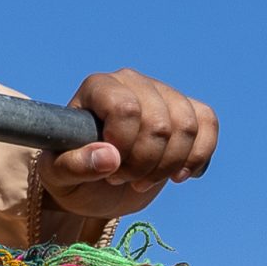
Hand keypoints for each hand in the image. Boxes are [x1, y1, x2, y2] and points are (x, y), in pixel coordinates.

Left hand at [41, 70, 218, 218]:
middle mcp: (132, 81)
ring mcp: (163, 93)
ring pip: (187, 126)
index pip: (125, 108)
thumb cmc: (73, 175)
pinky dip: (198, 156)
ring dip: (170, 165)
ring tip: (145, 179)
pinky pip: (208, 123)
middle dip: (146, 164)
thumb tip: (108, 157)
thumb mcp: (58, 176)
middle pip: (159, 123)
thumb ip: (73, 165)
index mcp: (98, 88)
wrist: (97, 184)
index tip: (110, 169)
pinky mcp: (187, 110)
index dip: (124, 145)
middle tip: (123, 178)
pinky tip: (178, 175)